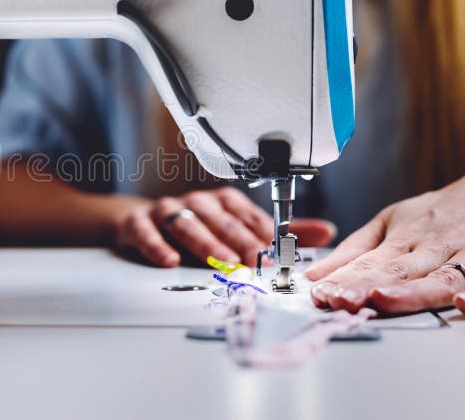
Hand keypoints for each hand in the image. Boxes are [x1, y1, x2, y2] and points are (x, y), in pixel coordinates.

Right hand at [115, 187, 335, 267]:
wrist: (138, 222)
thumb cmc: (194, 228)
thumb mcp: (235, 228)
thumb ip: (277, 233)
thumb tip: (326, 232)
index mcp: (221, 202)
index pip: (244, 213)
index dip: (260, 231)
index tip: (276, 250)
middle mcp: (195, 203)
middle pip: (218, 218)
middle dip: (238, 239)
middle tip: (253, 260)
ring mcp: (165, 211)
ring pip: (185, 222)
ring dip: (204, 242)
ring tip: (220, 262)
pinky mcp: (137, 223)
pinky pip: (145, 230)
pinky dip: (156, 244)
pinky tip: (169, 260)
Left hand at [305, 152, 464, 315]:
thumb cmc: (449, 209)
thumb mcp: (396, 220)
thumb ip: (356, 250)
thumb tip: (315, 274)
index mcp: (408, 236)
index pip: (372, 262)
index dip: (345, 280)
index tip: (320, 293)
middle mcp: (441, 244)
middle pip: (402, 270)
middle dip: (368, 285)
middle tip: (340, 300)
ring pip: (445, 276)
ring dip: (414, 291)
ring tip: (383, 299)